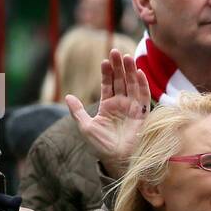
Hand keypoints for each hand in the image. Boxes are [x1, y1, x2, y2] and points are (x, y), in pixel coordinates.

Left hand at [64, 48, 152, 178]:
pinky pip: (143, 96)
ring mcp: (132, 107)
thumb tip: (67, 96)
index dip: (107, 73)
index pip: (107, 84)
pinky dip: (142, 84)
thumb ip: (77, 111)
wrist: (116, 159)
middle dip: (119, 66)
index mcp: (107, 105)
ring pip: (132, 84)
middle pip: (120, 80)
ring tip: (127, 57)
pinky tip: (138, 72)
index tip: (105, 61)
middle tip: (116, 52)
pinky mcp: (142, 113)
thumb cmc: (101, 145)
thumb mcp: (85, 127)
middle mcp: (121, 104)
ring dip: (130, 71)